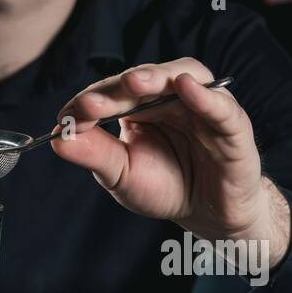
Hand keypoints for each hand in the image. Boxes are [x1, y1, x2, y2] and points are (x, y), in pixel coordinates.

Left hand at [52, 59, 290, 266]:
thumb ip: (95, 154)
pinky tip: (185, 87)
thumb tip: (58, 139)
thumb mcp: (122, 174)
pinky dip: (204, 96)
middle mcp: (170, 96)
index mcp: (139, 104)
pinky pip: (220, 106)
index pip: (111, 91)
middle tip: (90, 105)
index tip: (67, 118)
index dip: (89, 102)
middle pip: (143, 78)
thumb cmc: (166, 186)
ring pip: (181, 76)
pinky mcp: (233, 125)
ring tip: (133, 83)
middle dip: (114, 89)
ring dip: (156, 77)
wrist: (210, 216)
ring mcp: (203, 107)